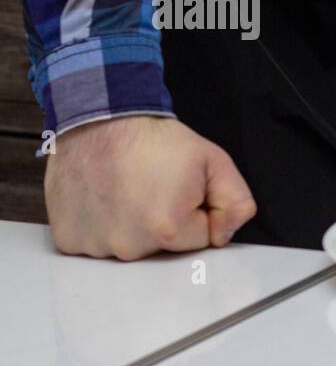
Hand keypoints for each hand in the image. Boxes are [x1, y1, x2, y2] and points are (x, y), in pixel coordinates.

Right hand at [45, 117, 256, 260]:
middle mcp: (128, 244)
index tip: (179, 188)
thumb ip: (236, 203)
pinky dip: (100, 225)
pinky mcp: (69, 238)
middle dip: (165, 222)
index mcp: (167, 229)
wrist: (100, 117)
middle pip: (163, 248)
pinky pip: (95, 244)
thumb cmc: (152, 138)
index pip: (200, 238)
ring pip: (130, 246)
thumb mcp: (214, 161)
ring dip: (130, 225)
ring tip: (125, 190)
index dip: (195, 211)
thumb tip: (223, 236)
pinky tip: (103, 198)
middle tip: (152, 187)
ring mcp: (94, 243)